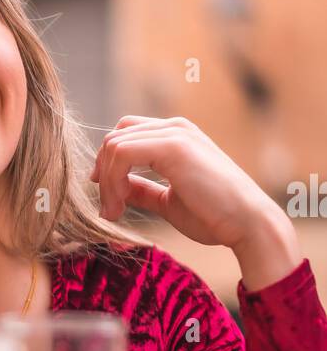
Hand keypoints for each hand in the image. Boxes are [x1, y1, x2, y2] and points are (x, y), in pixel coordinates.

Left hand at [90, 115, 300, 288]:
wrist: (246, 223)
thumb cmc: (214, 215)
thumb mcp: (168, 200)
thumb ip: (143, 190)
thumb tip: (117, 191)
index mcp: (176, 137)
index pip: (125, 135)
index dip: (108, 163)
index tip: (108, 196)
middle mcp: (175, 128)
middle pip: (115, 137)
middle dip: (103, 174)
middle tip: (108, 209)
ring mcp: (174, 133)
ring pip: (115, 145)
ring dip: (107, 183)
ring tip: (113, 212)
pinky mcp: (173, 146)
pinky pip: (122, 153)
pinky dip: (113, 181)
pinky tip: (119, 205)